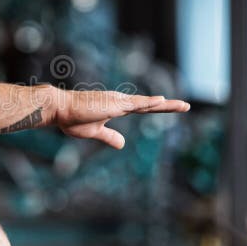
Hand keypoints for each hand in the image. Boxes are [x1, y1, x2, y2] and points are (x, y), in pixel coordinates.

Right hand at [55, 89, 189, 149]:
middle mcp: (120, 102)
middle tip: (186, 106)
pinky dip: (148, 102)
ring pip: (146, 103)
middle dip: (168, 106)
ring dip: (165, 104)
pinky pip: (134, 104)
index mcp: (117, 108)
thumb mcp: (95, 132)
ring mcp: (117, 102)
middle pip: (149, 104)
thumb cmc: (72, 119)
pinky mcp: (112, 104)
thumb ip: (110, 137)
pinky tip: (161, 100)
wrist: (60, 109)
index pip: (142, 108)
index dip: (157, 108)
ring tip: (182, 105)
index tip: (172, 107)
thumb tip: (123, 145)